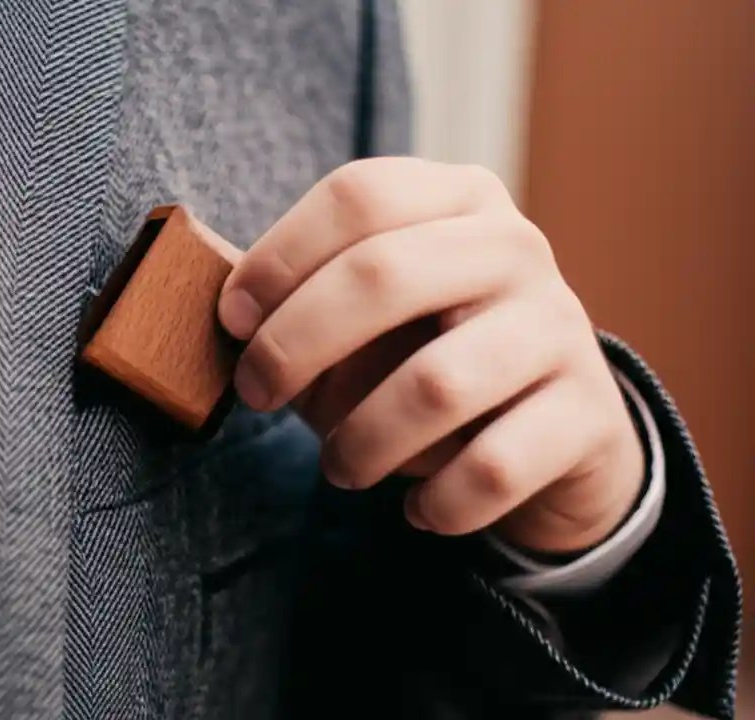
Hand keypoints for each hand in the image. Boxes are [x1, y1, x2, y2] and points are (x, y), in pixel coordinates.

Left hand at [217, 158, 643, 553]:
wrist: (560, 427)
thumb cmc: (428, 356)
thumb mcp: (370, 314)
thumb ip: (303, 304)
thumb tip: (232, 321)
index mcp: (455, 199)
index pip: (358, 195)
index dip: (279, 255)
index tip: (232, 319)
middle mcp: (514, 246)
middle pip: (383, 274)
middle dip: (295, 345)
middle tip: (258, 394)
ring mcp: (560, 326)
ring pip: (436, 384)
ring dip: (361, 441)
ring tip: (339, 467)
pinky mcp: (589, 414)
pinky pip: (492, 468)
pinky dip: (436, 502)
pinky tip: (416, 508)